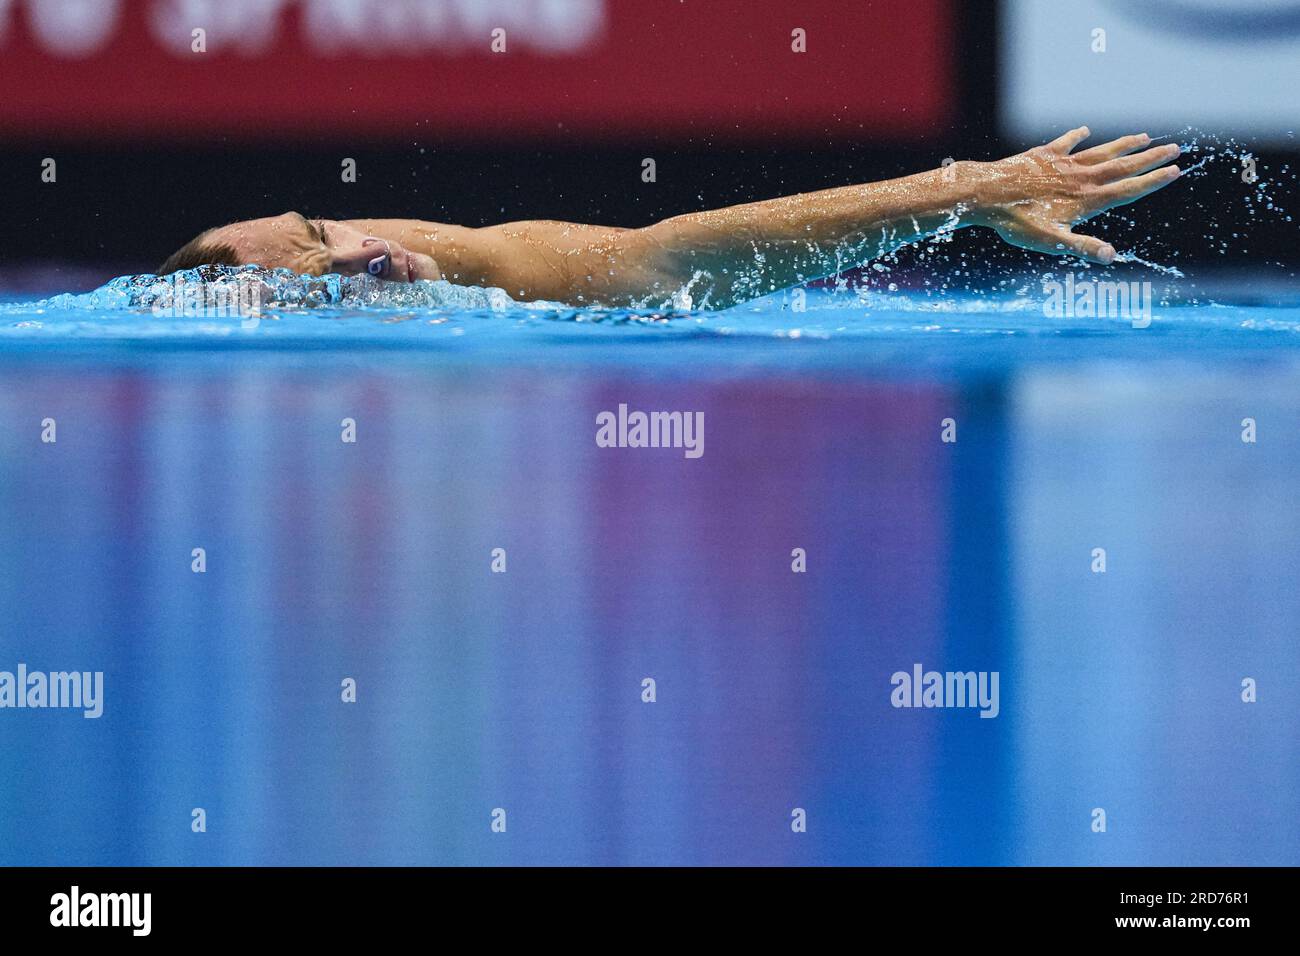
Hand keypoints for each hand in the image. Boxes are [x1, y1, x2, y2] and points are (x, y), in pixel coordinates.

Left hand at [970, 127, 1181, 264]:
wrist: (986, 194)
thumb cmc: (1017, 223)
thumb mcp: (1052, 241)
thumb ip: (1083, 247)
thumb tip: (1111, 257)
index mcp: (1088, 199)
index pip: (1129, 189)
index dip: (1154, 181)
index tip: (1176, 170)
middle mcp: (1082, 178)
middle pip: (1123, 166)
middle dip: (1150, 158)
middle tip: (1174, 147)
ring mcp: (1064, 164)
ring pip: (1102, 151)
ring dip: (1124, 144)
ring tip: (1144, 136)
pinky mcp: (1044, 156)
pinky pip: (1067, 143)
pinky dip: (1077, 137)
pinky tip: (1085, 131)